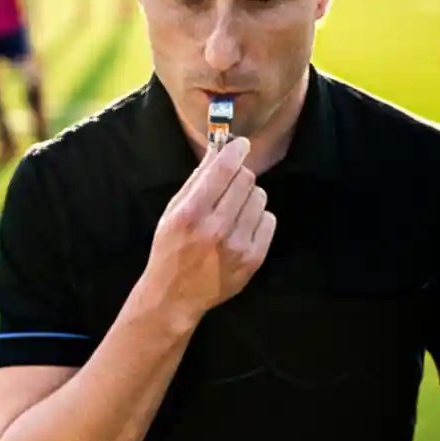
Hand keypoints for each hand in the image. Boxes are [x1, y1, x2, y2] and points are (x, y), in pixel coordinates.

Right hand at [140, 137, 276, 328]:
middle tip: (230, 183)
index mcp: (191, 214)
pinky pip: (269, 220)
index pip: (223, 170)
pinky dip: (257, 218)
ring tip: (233, 210)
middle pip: (246, 180)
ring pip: (260, 197)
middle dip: (239, 175)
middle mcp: (216, 229)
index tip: (240, 145)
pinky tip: (242, 226)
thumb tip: (218, 150)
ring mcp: (237, 245)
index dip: (235, 151)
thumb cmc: (170, 249)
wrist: (176, 295)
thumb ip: (196, 181)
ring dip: (248, 197)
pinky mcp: (253, 258)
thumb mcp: (172, 212)